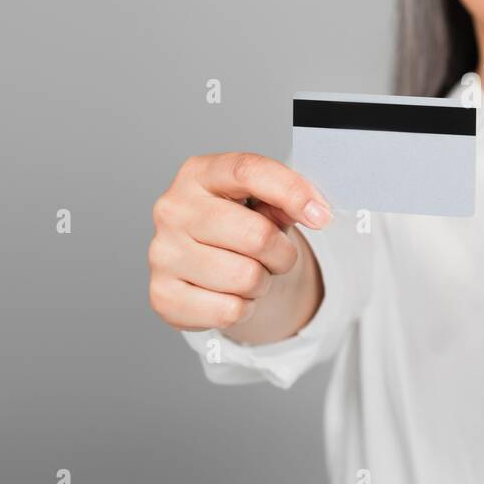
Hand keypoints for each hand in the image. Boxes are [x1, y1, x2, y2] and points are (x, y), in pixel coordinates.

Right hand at [148, 153, 330, 332]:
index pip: (249, 171)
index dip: (292, 192)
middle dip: (282, 253)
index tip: (322, 216)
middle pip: (256, 235)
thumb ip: (286, 198)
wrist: (207, 262)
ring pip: (246, 278)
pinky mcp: (163, 295)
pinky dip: (243, 308)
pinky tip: (230, 293)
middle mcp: (173, 209)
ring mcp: (162, 253)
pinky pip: (228, 311)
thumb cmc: (239, 223)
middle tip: (277, 255)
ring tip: (250, 271)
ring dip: (262, 282)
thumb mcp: (264, 200)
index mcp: (199, 173)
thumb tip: (316, 212)